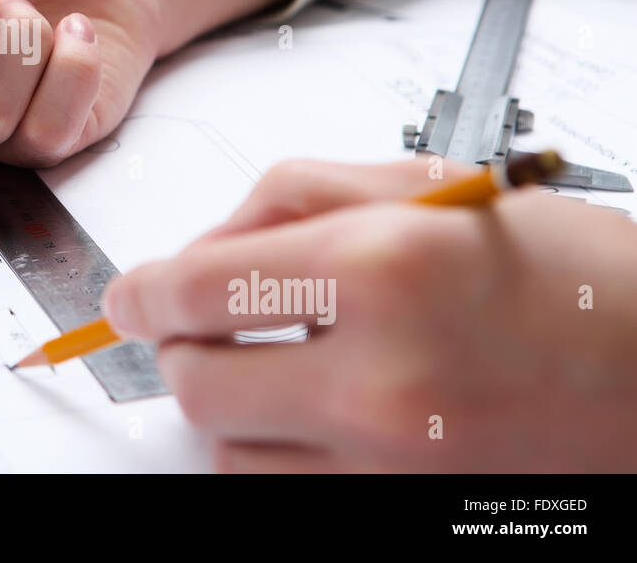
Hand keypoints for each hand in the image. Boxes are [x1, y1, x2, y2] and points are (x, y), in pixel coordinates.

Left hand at [103, 158, 636, 470]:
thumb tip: (203, 242)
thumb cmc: (569, 273)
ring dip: (226, 403)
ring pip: (230, 450)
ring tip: (269, 364)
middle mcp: (384, 376)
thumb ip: (293, 195)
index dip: (144, 291)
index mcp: (383, 268)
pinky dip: (271, 454)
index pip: (198, 287)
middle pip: (197, 381)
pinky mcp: (408, 513)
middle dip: (177, 346)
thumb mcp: (429, 187)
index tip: (131, 295)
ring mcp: (397, 463)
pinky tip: (307, 413)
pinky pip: (285, 494)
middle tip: (195, 324)